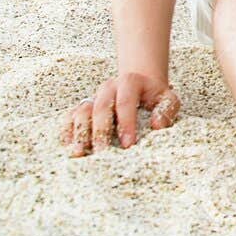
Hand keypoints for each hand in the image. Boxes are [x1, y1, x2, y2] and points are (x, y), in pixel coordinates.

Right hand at [61, 72, 179, 155]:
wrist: (140, 84)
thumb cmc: (155, 97)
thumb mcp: (167, 99)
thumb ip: (166, 110)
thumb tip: (157, 126)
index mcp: (129, 82)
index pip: (125, 103)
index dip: (126, 124)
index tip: (128, 145)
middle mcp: (108, 87)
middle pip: (100, 108)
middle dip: (100, 131)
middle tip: (102, 153)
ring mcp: (93, 96)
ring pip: (81, 112)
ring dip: (79, 132)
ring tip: (79, 152)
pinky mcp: (83, 106)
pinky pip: (70, 117)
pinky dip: (67, 131)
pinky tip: (68, 146)